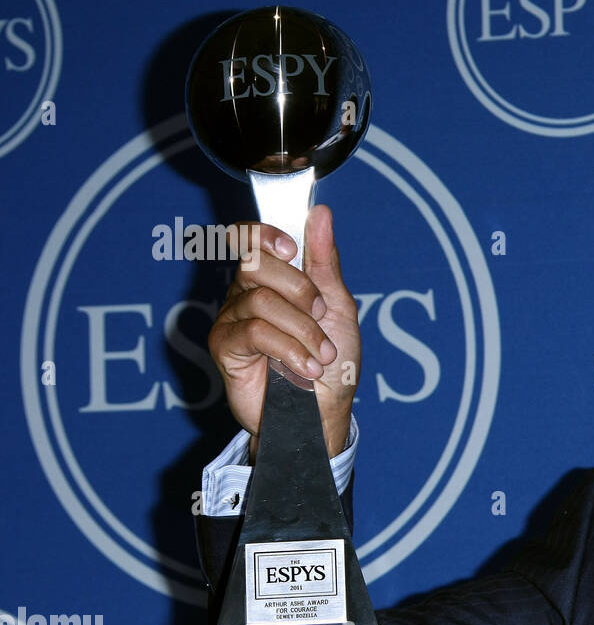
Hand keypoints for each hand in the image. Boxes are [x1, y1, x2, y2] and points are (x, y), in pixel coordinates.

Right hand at [208, 205, 359, 459]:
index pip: (250, 237)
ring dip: (302, 329)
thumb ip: (325, 262)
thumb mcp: (338, 307)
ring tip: (319, 356)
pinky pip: (253, 330)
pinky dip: (288, 348)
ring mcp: (232, 319)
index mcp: (274, 278)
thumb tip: (320, 213)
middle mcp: (246, 293)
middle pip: (256, 263)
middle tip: (321, 317)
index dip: (264, 233)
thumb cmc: (333, 362)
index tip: (291, 249)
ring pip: (261, 300)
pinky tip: (304, 368)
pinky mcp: (224, 347)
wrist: (325, 412)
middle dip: (300, 290)